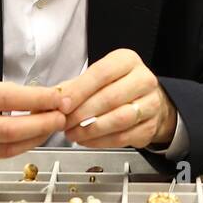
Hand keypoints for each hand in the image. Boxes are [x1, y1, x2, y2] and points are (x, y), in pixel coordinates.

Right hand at [0, 75, 67, 171]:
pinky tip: (26, 140)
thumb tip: (34, 100)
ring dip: (33, 139)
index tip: (59, 99)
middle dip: (43, 125)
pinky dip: (14, 149)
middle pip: (11, 131)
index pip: (8, 99)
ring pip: (6, 149)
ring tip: (49, 128)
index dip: (39, 101)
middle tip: (62, 118)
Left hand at [57, 48, 176, 149]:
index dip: (80, 90)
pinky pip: (124, 137)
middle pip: (110, 97)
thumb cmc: (118, 87)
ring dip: (91, 130)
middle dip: (82, 113)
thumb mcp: (97, 78)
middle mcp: (143, 80)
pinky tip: (87, 140)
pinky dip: (101, 141)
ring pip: (119, 119)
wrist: (148, 102)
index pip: (102, 73)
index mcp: (127, 61)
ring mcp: (151, 104)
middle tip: (64, 123)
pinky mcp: (150, 126)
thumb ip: (74, 87)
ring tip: (73, 133)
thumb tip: (51, 99)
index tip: (63, 104)